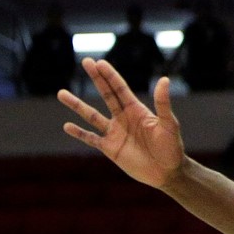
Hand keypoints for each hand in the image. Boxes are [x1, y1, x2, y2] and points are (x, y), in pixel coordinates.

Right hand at [58, 59, 186, 188]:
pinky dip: (79, 133)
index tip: (98, 62)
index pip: (120, 88)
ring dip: (77, 105)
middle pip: (106, 94)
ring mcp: (115, 132)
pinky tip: (67, 126)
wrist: (167, 172)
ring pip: (92, 115)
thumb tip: (164, 79)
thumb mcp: (169, 124)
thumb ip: (163, 104)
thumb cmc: (172, 146)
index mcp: (137, 110)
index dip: (110, 75)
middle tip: (85, 61)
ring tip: (61, 93)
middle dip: (96, 78)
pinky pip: (91, 138)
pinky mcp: (109, 148)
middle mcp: (123, 118)